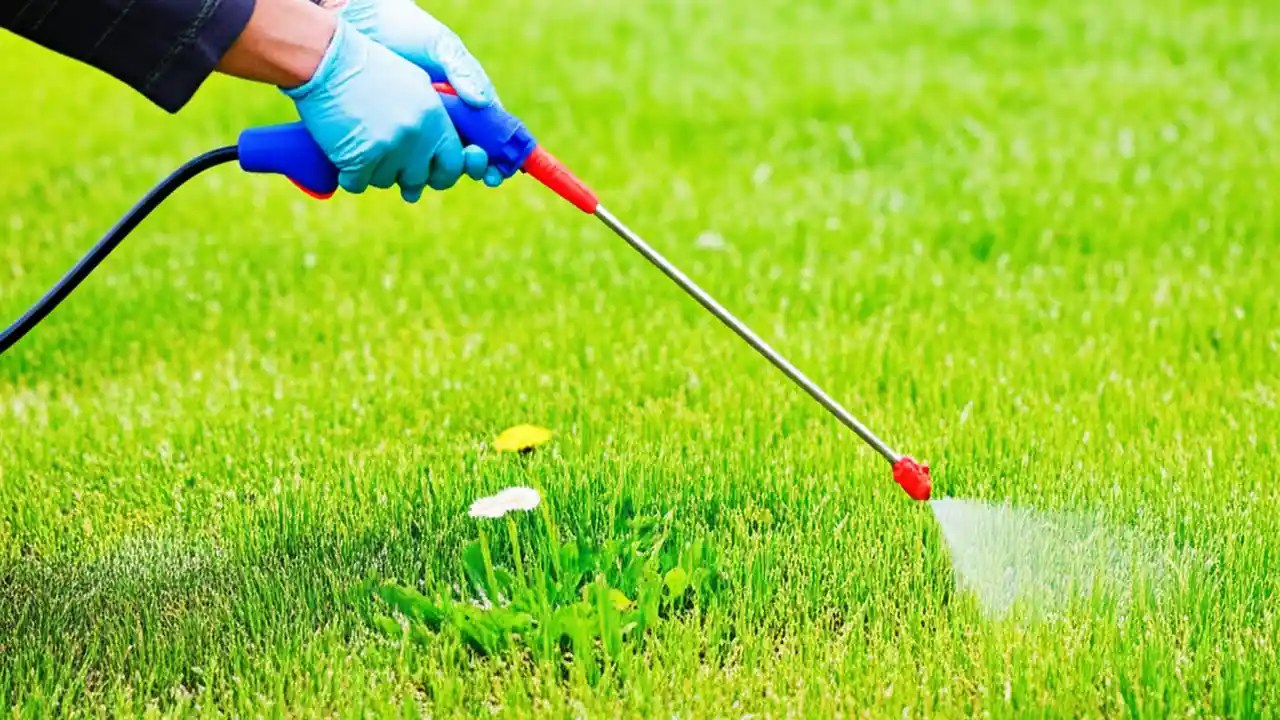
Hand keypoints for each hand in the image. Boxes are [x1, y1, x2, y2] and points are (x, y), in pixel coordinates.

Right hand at [284, 20, 488, 199]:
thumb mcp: (416, 85)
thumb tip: (455, 159)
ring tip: (360, 141)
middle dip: (403, 174)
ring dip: (373, 171)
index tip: (430, 173)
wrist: (327, 60)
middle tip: (385, 155)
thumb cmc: (369, 68)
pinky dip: (349, 175)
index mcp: (434, 117)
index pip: (453, 164)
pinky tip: (343, 154)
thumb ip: (436, 120)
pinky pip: (358, 184)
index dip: (442, 173)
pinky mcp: (360, 157)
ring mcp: (389, 147)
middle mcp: (416, 134)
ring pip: (386, 182)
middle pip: (418, 179)